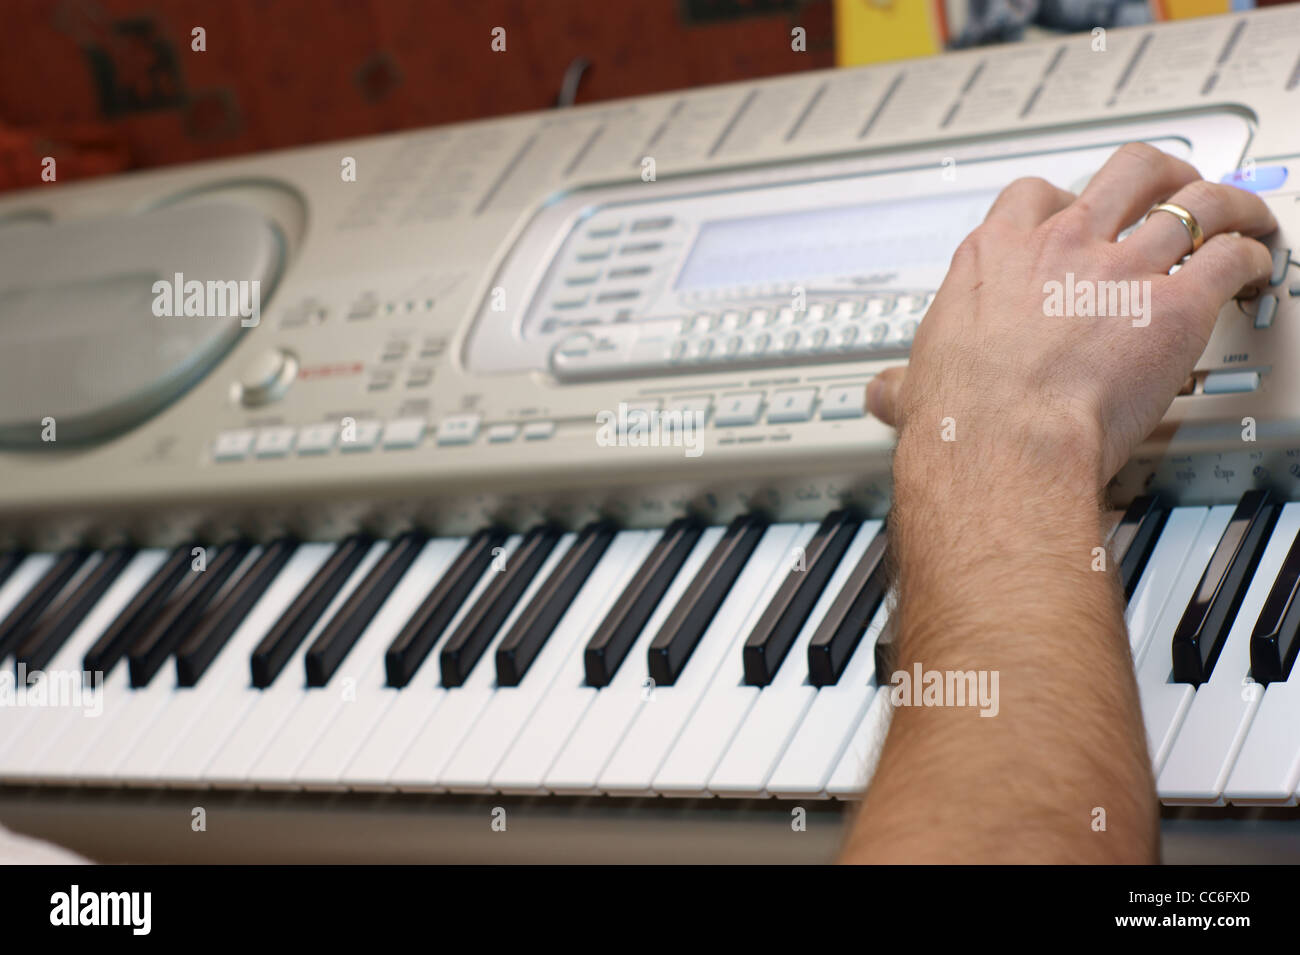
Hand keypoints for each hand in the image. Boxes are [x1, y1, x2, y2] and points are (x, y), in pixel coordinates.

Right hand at [866, 142, 1276, 487]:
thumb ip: (903, 382)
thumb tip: (884, 393)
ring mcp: (1121, 268)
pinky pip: (1231, 257)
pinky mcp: (1175, 304)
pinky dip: (1252, 257)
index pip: (1036, 195)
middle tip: (1172, 190)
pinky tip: (1255, 270)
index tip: (1077, 215)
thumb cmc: (961, 417)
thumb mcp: (914, 388)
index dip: (1065, 200)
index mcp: (996, 256)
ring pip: (1196, 202)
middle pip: (1129, 170)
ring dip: (1227, 206)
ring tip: (1241, 218)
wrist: (1001, 442)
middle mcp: (1063, 247)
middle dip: (1161, 174)